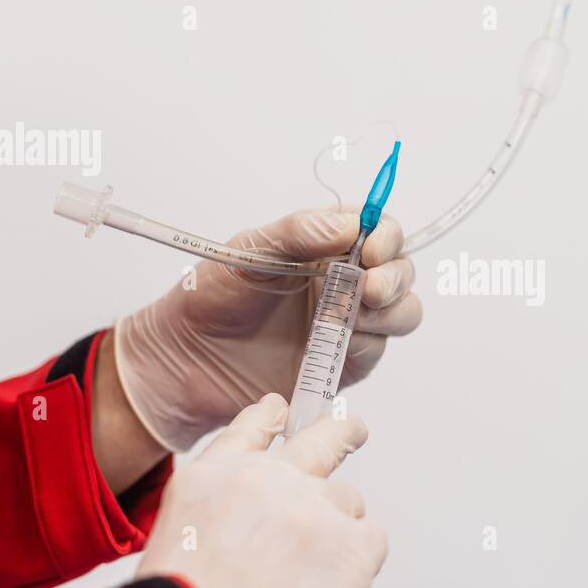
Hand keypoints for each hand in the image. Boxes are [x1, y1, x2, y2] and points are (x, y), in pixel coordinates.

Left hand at [114, 207, 421, 451]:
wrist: (185, 359)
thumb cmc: (209, 297)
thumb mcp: (247, 251)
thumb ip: (298, 233)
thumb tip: (348, 225)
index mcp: (323, 245)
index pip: (376, 228)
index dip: (385, 235)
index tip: (372, 247)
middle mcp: (343, 281)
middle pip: (399, 270)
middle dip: (395, 276)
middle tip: (371, 287)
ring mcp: (346, 322)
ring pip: (402, 310)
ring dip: (392, 309)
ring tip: (359, 312)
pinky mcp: (343, 362)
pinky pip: (377, 349)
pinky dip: (370, 342)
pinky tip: (344, 341)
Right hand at [136, 394, 386, 587]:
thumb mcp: (174, 547)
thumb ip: (221, 523)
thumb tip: (251, 536)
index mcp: (210, 481)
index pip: (250, 430)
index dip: (270, 419)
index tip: (281, 412)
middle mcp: (266, 482)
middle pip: (320, 438)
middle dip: (340, 433)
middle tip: (352, 431)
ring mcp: (313, 509)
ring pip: (347, 503)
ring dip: (338, 532)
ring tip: (318, 575)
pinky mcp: (351, 546)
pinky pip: (371, 541)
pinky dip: (357, 567)